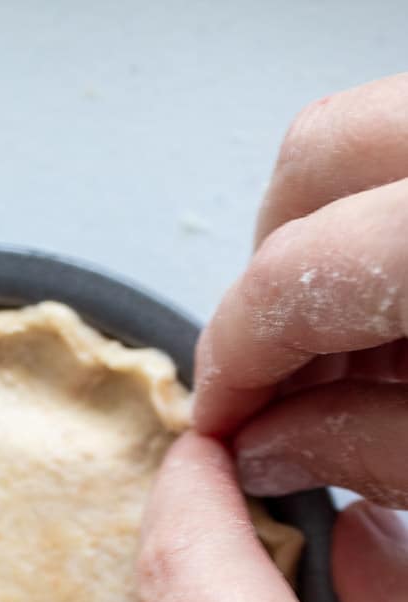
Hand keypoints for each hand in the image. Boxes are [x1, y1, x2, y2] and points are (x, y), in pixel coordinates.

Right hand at [195, 73, 407, 512]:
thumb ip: (367, 450)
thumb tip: (270, 447)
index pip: (290, 279)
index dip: (233, 367)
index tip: (220, 431)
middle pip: (315, 163)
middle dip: (271, 279)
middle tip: (278, 382)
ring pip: (367, 142)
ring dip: (333, 252)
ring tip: (362, 362)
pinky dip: (393, 231)